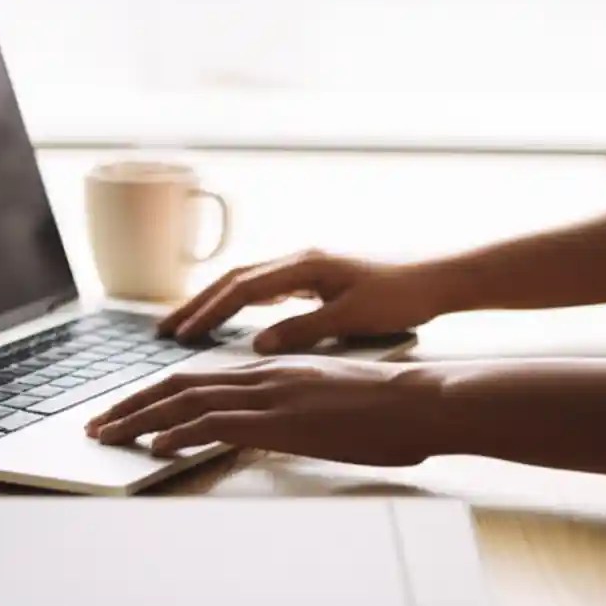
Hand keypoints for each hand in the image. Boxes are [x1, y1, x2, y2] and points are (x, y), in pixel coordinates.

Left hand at [85, 356, 443, 464]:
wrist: (421, 402)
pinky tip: (156, 446)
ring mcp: (269, 395)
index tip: (129, 408)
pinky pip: (215, 423)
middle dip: (132, 403)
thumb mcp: (330, 400)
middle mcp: (263, 375)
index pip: (200, 377)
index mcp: (274, 369)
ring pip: (186, 400)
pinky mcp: (280, 420)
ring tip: (108, 435)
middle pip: (180, 383)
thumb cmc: (387, 407)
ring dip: (139, 418)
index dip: (158, 392)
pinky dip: (178, 433)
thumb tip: (273, 422)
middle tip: (98, 423)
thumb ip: (293, 405)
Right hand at [160, 250, 458, 353]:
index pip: (242, 290)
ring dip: (214, 303)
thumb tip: (256, 344)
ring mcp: (307, 267)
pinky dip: (239, 303)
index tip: (180, 336)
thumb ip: (303, 330)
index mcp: (305, 266)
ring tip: (186, 326)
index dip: (208, 313)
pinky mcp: (317, 277)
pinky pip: (265, 289)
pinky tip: (231, 319)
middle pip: (234, 280)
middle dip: (197, 305)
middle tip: (164, 331)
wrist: (440, 278)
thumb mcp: (352, 318)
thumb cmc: (403, 296)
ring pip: (246, 283)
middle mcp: (300, 260)